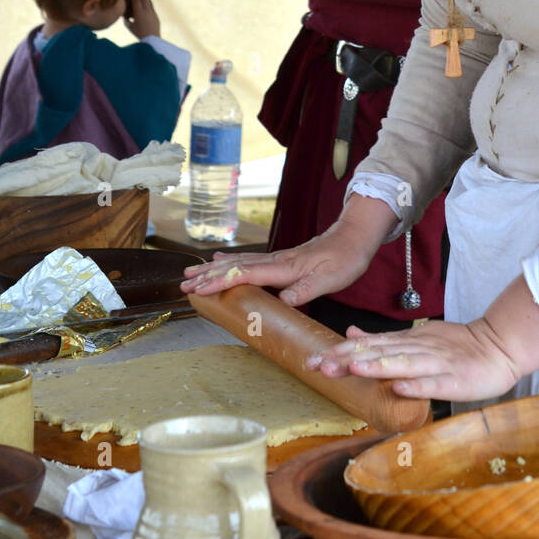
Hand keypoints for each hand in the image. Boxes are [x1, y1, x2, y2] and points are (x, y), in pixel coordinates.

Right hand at [124, 0, 160, 38]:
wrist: (152, 39)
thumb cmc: (138, 34)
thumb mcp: (129, 27)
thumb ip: (125, 20)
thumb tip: (123, 16)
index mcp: (139, 12)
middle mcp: (146, 10)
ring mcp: (152, 12)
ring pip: (149, 0)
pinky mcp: (156, 15)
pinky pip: (152, 6)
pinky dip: (148, 4)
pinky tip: (145, 6)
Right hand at [180, 196, 396, 305]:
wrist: (355, 238)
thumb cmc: (345, 260)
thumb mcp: (331, 279)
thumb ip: (306, 290)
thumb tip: (282, 300)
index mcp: (285, 268)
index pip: (245, 275)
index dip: (221, 282)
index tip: (200, 288)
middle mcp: (277, 261)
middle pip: (235, 268)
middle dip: (208, 276)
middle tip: (184, 284)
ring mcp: (277, 259)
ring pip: (239, 264)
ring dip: (214, 270)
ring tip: (192, 274)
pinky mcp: (281, 260)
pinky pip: (248, 262)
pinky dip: (230, 263)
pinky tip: (220, 262)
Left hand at [301, 274, 538, 399]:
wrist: (499, 345)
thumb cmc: (456, 347)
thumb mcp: (416, 336)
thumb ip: (383, 340)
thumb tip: (350, 334)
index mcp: (405, 342)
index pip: (366, 347)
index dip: (339, 353)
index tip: (310, 361)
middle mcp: (417, 349)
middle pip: (378, 354)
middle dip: (348, 360)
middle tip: (319, 366)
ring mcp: (436, 363)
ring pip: (403, 363)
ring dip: (377, 367)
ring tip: (353, 370)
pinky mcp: (455, 379)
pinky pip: (433, 382)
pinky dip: (415, 384)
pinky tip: (398, 388)